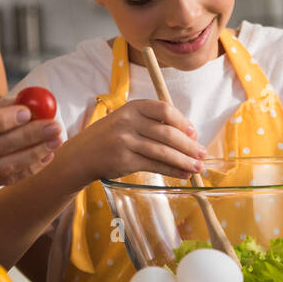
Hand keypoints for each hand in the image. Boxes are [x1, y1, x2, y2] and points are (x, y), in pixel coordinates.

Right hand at [0, 96, 63, 187]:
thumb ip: (1, 104)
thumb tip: (34, 101)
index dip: (4, 120)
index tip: (29, 112)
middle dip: (30, 137)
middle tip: (55, 126)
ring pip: (4, 167)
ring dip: (35, 154)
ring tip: (56, 140)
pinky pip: (8, 179)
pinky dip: (30, 168)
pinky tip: (47, 155)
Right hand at [54, 100, 206, 188]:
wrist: (80, 155)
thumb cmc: (109, 137)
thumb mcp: (126, 120)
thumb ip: (151, 123)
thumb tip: (187, 135)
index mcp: (132, 107)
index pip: (164, 110)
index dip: (183, 122)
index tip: (194, 133)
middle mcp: (128, 121)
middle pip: (167, 133)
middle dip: (189, 145)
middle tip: (202, 154)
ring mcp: (125, 141)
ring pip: (163, 151)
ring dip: (184, 161)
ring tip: (198, 168)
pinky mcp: (124, 160)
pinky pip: (154, 165)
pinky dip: (172, 170)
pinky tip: (182, 174)